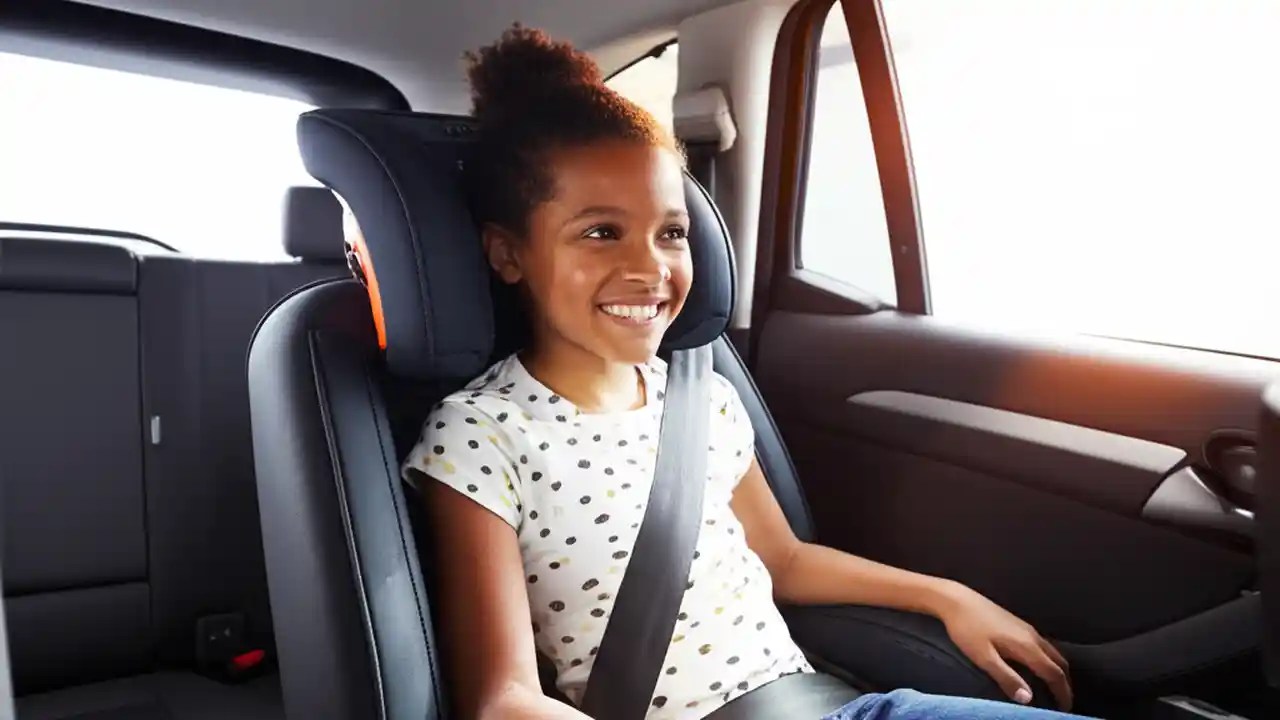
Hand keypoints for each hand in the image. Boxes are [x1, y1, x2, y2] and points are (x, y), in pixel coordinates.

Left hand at [935, 583, 1072, 710]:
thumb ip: (1007, 678)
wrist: (956, 600)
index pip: (1055, 673)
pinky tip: (1038, 665)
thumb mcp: (984, 658)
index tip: (1065, 709)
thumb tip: (1028, 699)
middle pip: (1060, 662)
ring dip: (1058, 670)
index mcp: (1027, 646)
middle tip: (1064, 701)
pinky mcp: (1018, 624)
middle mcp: (1032, 636)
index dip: (1063, 693)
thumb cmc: (967, 629)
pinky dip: (1050, 660)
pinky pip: (1044, 645)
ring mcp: (1026, 628)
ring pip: (1053, 652)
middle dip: (1065, 683)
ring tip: (1055, 687)